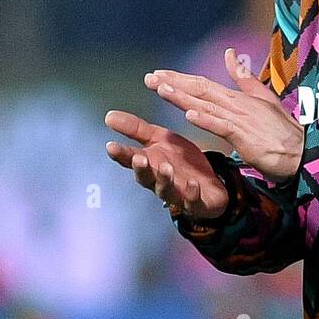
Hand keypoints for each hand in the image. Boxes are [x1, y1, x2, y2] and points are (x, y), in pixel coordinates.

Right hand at [104, 110, 228, 219]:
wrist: (210, 181)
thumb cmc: (180, 162)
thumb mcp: (159, 139)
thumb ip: (136, 129)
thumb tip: (109, 116)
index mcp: (149, 164)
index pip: (131, 159)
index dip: (121, 154)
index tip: (111, 146)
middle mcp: (159, 181)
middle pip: (145, 178)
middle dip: (141, 169)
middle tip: (139, 159)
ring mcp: (176, 193)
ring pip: (166, 190)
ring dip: (164, 180)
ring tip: (166, 168)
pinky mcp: (195, 202)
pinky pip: (191, 201)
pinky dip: (191, 194)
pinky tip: (193, 184)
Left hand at [146, 48, 304, 183]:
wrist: (302, 151)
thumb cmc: (282, 129)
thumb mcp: (263, 98)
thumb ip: (244, 78)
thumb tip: (230, 54)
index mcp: (238, 98)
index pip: (203, 85)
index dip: (180, 79)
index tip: (158, 75)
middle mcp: (236, 104)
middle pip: (200, 90)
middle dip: (173, 84)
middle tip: (149, 78)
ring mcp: (240, 119)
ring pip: (206, 105)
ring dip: (183, 97)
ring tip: (161, 89)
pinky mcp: (244, 136)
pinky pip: (222, 126)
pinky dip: (206, 119)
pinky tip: (190, 114)